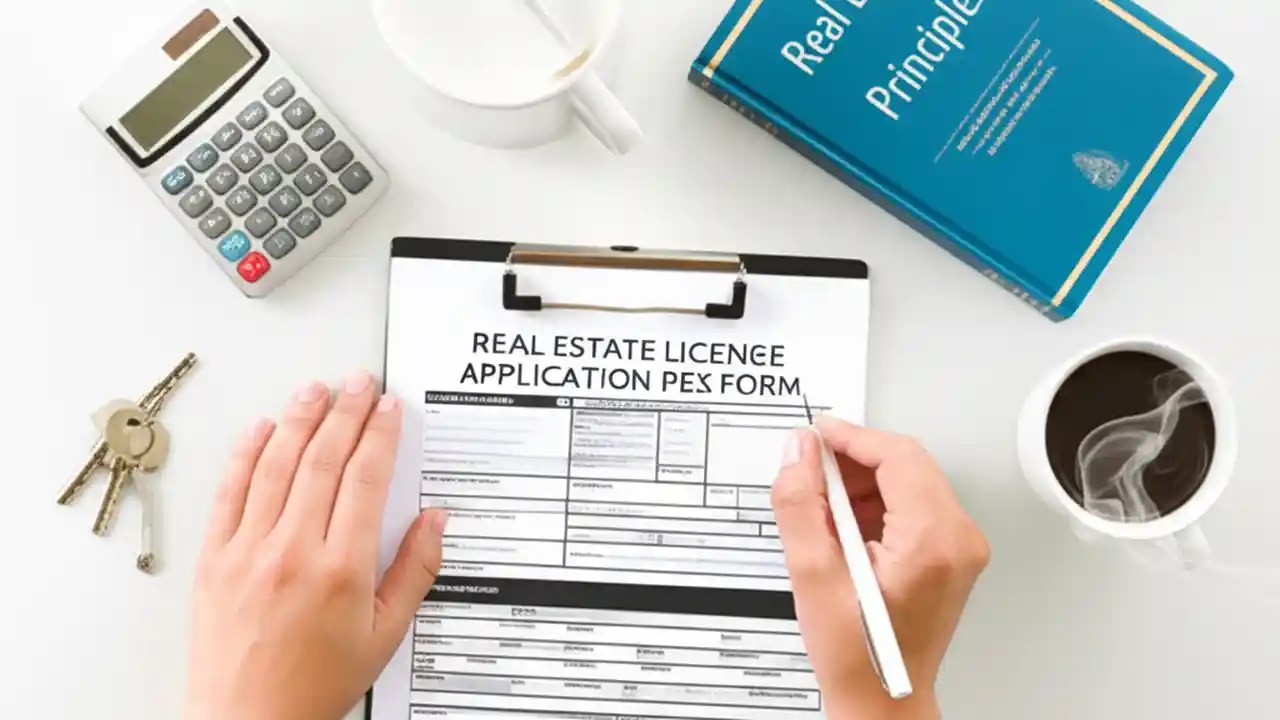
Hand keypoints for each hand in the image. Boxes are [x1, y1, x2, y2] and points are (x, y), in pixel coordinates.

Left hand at [184, 374, 447, 719]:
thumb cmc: (315, 685)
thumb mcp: (385, 635)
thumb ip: (415, 571)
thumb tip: (436, 521)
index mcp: (341, 570)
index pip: (365, 479)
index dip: (380, 435)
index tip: (389, 410)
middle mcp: (292, 552)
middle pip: (322, 460)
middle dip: (346, 413)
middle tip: (359, 383)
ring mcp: (248, 552)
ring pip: (275, 465)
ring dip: (298, 419)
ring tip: (316, 390)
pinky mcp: (214, 559)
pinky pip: (229, 493)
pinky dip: (245, 454)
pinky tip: (260, 429)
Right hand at [772, 417, 989, 719]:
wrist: (883, 701)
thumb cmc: (858, 658)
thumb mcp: (812, 575)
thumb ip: (800, 504)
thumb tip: (799, 454)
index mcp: (933, 541)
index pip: (897, 456)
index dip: (851, 437)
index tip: (818, 435)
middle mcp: (958, 539)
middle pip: (906, 464)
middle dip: (853, 461)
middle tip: (811, 470)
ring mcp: (959, 547)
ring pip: (908, 481)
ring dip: (860, 484)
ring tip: (822, 511)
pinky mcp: (949, 553)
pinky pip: (911, 505)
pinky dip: (873, 504)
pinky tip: (842, 527)